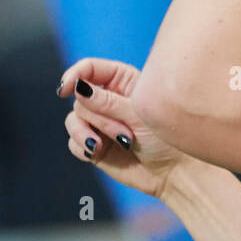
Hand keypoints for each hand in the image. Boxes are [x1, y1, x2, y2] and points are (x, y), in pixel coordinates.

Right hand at [57, 58, 191, 199]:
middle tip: (125, 135)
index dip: (74, 75)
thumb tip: (78, 88)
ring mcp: (99, 123)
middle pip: (80, 99)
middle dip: (100, 119)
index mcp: (123, 81)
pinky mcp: (93, 144)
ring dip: (90, 134)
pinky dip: (84, 148)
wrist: (174, 172)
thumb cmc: (166, 138)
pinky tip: (100, 153)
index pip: (90, 69)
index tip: (67, 88)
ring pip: (72, 120)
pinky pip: (73, 142)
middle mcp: (107, 99)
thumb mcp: (139, 116)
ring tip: (118, 144)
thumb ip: (107, 102)